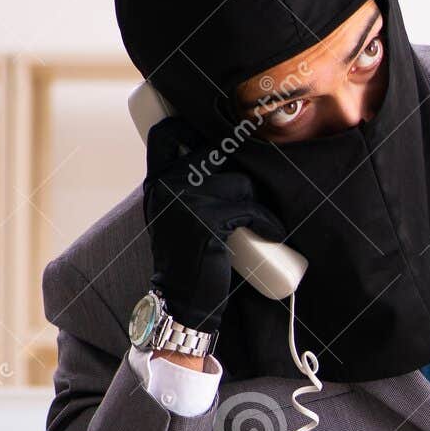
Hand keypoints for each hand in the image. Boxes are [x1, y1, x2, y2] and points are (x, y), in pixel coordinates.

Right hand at [142, 116, 283, 333]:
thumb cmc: (189, 259)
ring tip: (264, 223)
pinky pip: (251, 209)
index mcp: (156, 181)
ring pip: (240, 182)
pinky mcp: (207, 222)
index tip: (224, 147)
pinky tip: (273, 234)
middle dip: (243, 178)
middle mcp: (166, 185)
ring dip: (260, 202)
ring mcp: (185, 201)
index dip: (195, 129)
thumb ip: (185, 187)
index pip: (168, 133)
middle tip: (255, 201)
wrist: (182, 301)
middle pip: (219, 156)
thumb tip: (222, 158)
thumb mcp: (175, 215)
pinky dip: (269, 222)